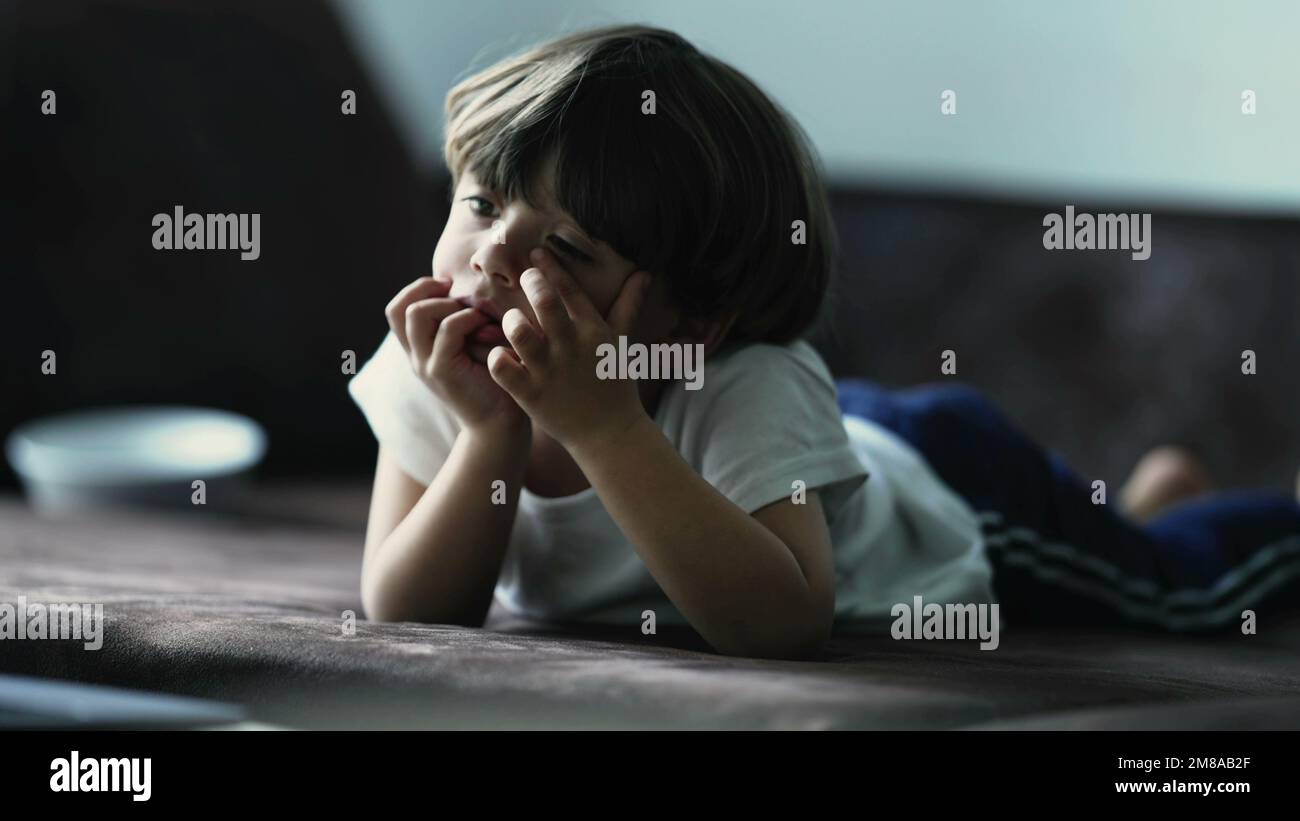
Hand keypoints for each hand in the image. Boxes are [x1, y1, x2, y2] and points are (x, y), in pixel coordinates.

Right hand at [384, 275, 528, 434]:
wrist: (500, 424)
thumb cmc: (494, 380)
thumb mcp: (473, 346)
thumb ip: (461, 322)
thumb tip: (465, 288)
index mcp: (419, 350)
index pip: (396, 309)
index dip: (418, 289)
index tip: (449, 289)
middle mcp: (415, 357)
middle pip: (400, 307)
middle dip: (432, 292)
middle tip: (463, 300)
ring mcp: (425, 365)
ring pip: (417, 314)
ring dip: (449, 305)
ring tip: (476, 316)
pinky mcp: (442, 373)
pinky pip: (447, 331)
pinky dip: (468, 320)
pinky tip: (488, 329)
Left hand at [486, 248, 652, 450]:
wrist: (610, 434)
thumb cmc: (615, 384)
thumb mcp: (622, 343)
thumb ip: (628, 306)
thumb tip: (644, 274)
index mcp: (593, 332)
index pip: (568, 290)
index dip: (550, 268)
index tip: (536, 254)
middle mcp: (571, 348)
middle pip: (544, 301)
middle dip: (531, 282)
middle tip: (524, 278)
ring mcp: (549, 371)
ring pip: (518, 331)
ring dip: (511, 320)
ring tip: (512, 320)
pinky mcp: (530, 394)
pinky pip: (502, 366)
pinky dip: (496, 357)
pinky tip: (501, 354)